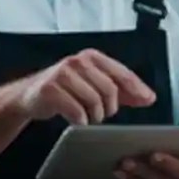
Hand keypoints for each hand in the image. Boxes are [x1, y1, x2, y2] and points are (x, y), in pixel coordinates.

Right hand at [16, 49, 156, 124]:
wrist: (30, 95)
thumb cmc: (65, 90)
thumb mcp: (94, 86)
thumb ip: (122, 90)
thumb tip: (148, 97)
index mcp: (92, 57)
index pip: (122, 72)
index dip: (137, 88)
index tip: (148, 100)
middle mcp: (78, 61)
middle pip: (110, 89)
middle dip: (109, 108)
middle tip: (102, 114)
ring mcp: (62, 73)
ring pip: (94, 101)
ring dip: (94, 116)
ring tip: (88, 117)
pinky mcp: (50, 89)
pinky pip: (76, 111)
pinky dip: (80, 121)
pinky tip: (76, 120)